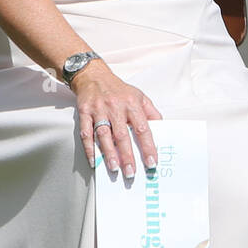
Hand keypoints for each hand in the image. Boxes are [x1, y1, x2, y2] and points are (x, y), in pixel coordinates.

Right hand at [71, 60, 162, 178]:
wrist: (94, 76)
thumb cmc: (119, 90)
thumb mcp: (140, 96)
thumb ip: (151, 113)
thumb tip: (162, 129)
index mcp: (132, 104)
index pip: (142, 129)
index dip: (148, 147)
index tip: (151, 162)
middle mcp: (115, 107)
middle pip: (122, 135)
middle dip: (127, 156)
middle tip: (131, 172)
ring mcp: (99, 110)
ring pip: (103, 135)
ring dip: (109, 154)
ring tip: (114, 168)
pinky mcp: (85, 112)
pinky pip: (86, 133)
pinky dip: (89, 148)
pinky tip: (94, 161)